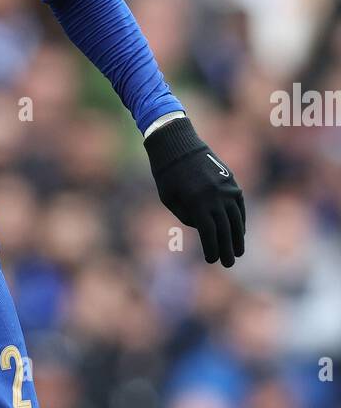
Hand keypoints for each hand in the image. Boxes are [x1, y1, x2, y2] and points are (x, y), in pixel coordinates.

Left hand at [145, 117, 245, 267]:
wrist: (178, 144)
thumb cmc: (167, 174)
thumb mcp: (170, 199)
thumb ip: (187, 216)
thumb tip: (203, 229)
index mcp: (197, 203)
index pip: (209, 233)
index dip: (212, 249)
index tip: (211, 261)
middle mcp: (215, 196)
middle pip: (224, 229)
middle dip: (226, 248)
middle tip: (229, 263)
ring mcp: (226, 188)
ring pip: (236, 218)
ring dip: (238, 237)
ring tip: (238, 251)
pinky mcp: (231, 180)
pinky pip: (239, 204)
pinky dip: (240, 218)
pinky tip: (240, 231)